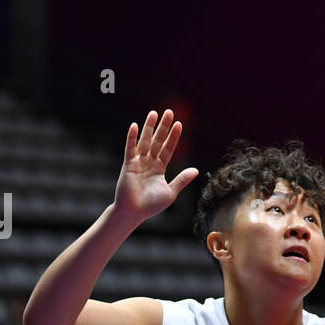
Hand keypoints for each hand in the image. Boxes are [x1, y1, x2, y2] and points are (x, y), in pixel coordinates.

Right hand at [112, 109, 197, 225]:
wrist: (134, 213)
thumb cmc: (151, 205)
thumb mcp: (170, 191)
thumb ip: (182, 179)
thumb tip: (196, 170)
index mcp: (160, 168)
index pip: (168, 148)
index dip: (173, 136)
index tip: (179, 124)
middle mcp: (149, 163)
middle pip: (158, 141)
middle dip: (163, 126)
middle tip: (169, 112)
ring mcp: (138, 163)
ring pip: (145, 141)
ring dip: (149, 127)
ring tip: (153, 113)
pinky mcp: (128, 165)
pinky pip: (130, 149)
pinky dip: (132, 138)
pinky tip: (135, 126)